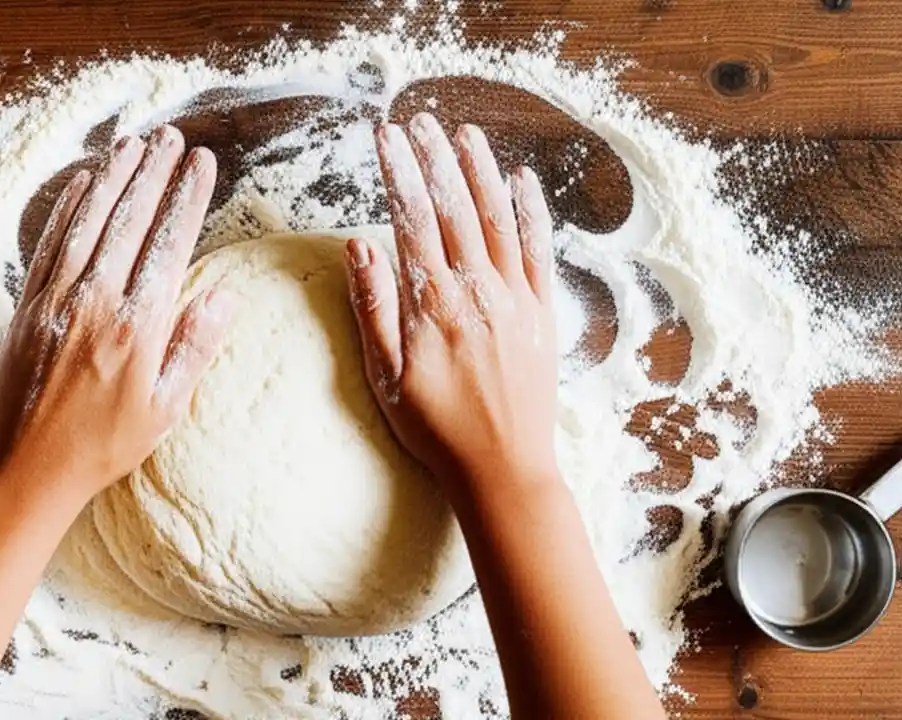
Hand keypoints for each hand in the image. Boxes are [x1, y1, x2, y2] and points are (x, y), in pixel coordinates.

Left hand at [0, 125, 233, 517]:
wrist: (27, 470)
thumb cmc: (104, 446)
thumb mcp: (165, 408)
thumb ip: (194, 347)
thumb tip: (226, 295)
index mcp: (137, 328)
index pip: (169, 245)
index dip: (187, 198)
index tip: (201, 163)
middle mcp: (95, 303)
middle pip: (129, 221)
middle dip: (153, 173)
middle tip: (171, 137)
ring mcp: (56, 300)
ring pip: (88, 222)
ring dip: (112, 178)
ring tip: (133, 144)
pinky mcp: (28, 306)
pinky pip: (50, 244)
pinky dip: (67, 209)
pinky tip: (83, 183)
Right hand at [346, 113, 557, 493]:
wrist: (502, 470)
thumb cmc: (436, 429)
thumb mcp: (386, 378)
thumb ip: (373, 308)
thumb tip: (359, 244)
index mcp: (434, 306)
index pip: (412, 221)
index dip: (398, 174)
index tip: (385, 138)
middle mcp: (478, 292)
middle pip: (455, 208)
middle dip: (434, 159)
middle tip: (419, 122)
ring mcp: (516, 299)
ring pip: (498, 218)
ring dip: (480, 172)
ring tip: (464, 135)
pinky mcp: (542, 313)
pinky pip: (539, 249)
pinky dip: (531, 210)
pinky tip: (521, 180)